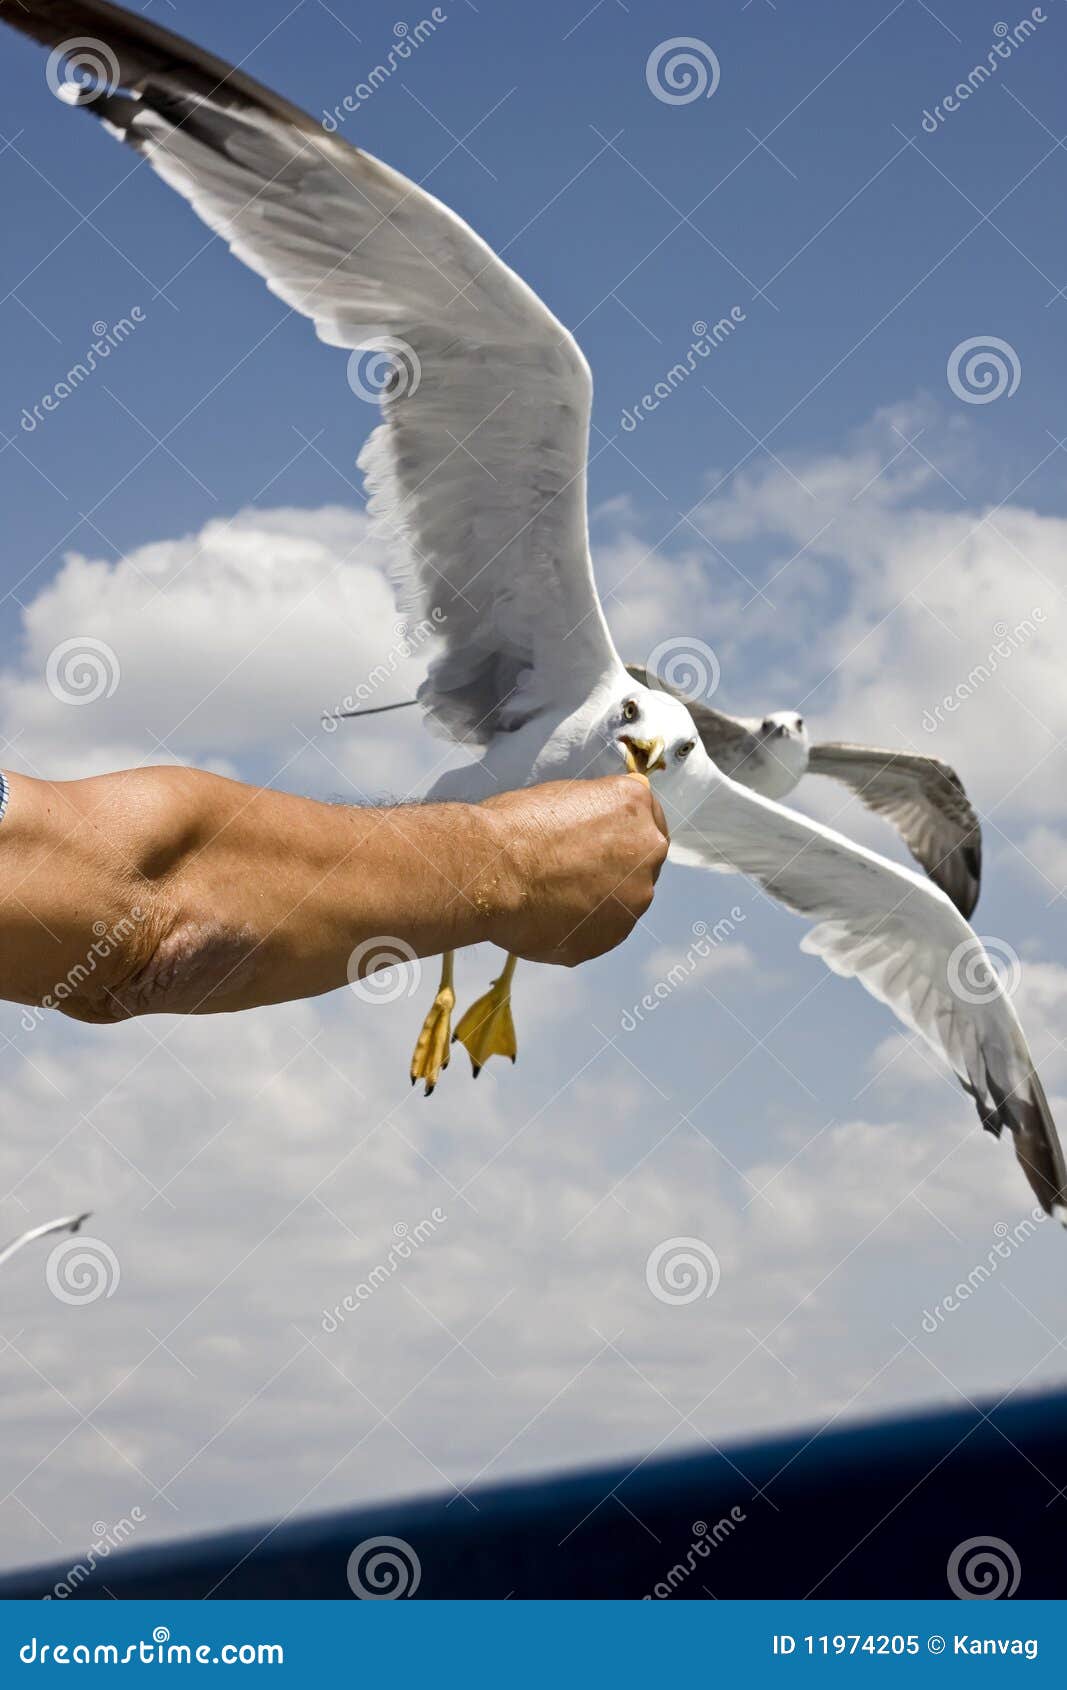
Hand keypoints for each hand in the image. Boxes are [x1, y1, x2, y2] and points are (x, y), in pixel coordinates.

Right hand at [480, 777, 669, 965]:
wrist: (489, 871)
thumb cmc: (513, 825)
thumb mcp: (563, 795)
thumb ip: (596, 811)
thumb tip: (601, 826)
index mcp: (635, 807)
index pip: (646, 815)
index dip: (620, 828)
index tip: (600, 837)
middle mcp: (647, 851)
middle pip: (641, 860)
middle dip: (614, 865)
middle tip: (571, 868)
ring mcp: (634, 899)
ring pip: (623, 899)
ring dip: (599, 898)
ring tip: (551, 895)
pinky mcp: (612, 936)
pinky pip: (601, 929)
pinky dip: (580, 925)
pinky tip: (547, 915)